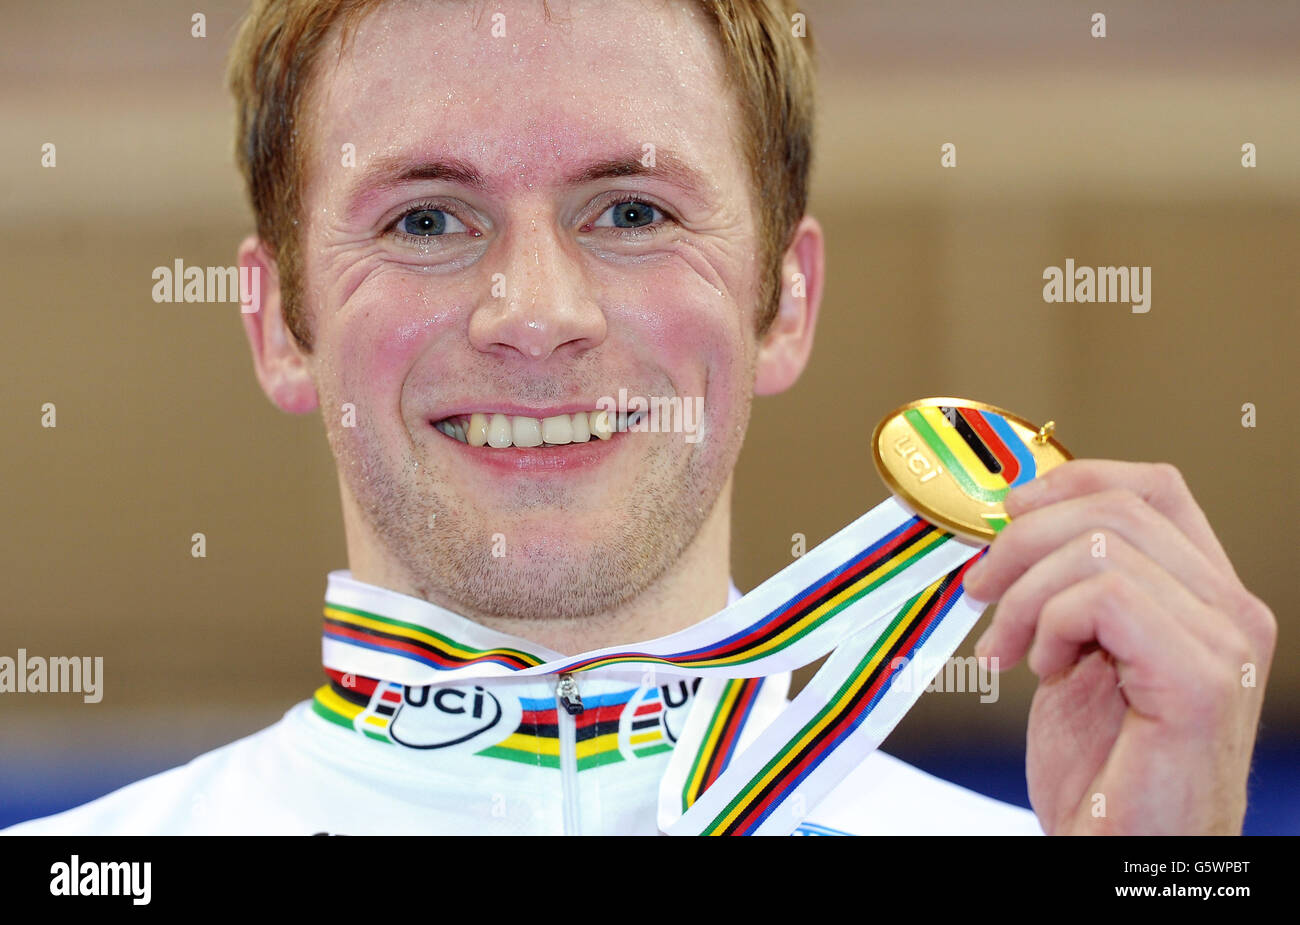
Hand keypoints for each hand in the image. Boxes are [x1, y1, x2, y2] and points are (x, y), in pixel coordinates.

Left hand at [961, 460, 1276, 834]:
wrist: (1117, 851)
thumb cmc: (1100, 767)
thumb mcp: (1076, 649)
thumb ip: (1067, 584)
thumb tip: (1012, 516)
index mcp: (1204, 595)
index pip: (1152, 488)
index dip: (1072, 480)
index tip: (1008, 511)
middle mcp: (1230, 610)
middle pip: (1117, 507)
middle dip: (1023, 539)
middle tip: (980, 590)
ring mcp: (1223, 643)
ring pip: (1101, 546)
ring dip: (1026, 594)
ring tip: (1011, 650)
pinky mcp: (1200, 680)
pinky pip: (1105, 595)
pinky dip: (1049, 624)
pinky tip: (1043, 673)